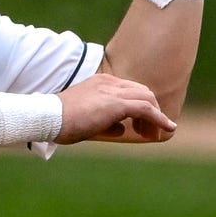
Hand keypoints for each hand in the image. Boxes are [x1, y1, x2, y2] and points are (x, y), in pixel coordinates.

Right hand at [54, 73, 174, 144]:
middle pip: (142, 92)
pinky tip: (167, 129)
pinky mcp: (117, 104)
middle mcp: (110, 83)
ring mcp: (114, 92)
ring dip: (156, 117)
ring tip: (155, 134)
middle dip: (151, 111)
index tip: (140, 124)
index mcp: (101, 82)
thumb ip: (105, 121)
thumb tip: (121, 128)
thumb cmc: (60, 121)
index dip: (139, 107)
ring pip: (147, 99)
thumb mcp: (86, 119)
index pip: (129, 90)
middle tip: (150, 131)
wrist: (48, 117)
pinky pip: (147, 109)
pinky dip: (159, 119)